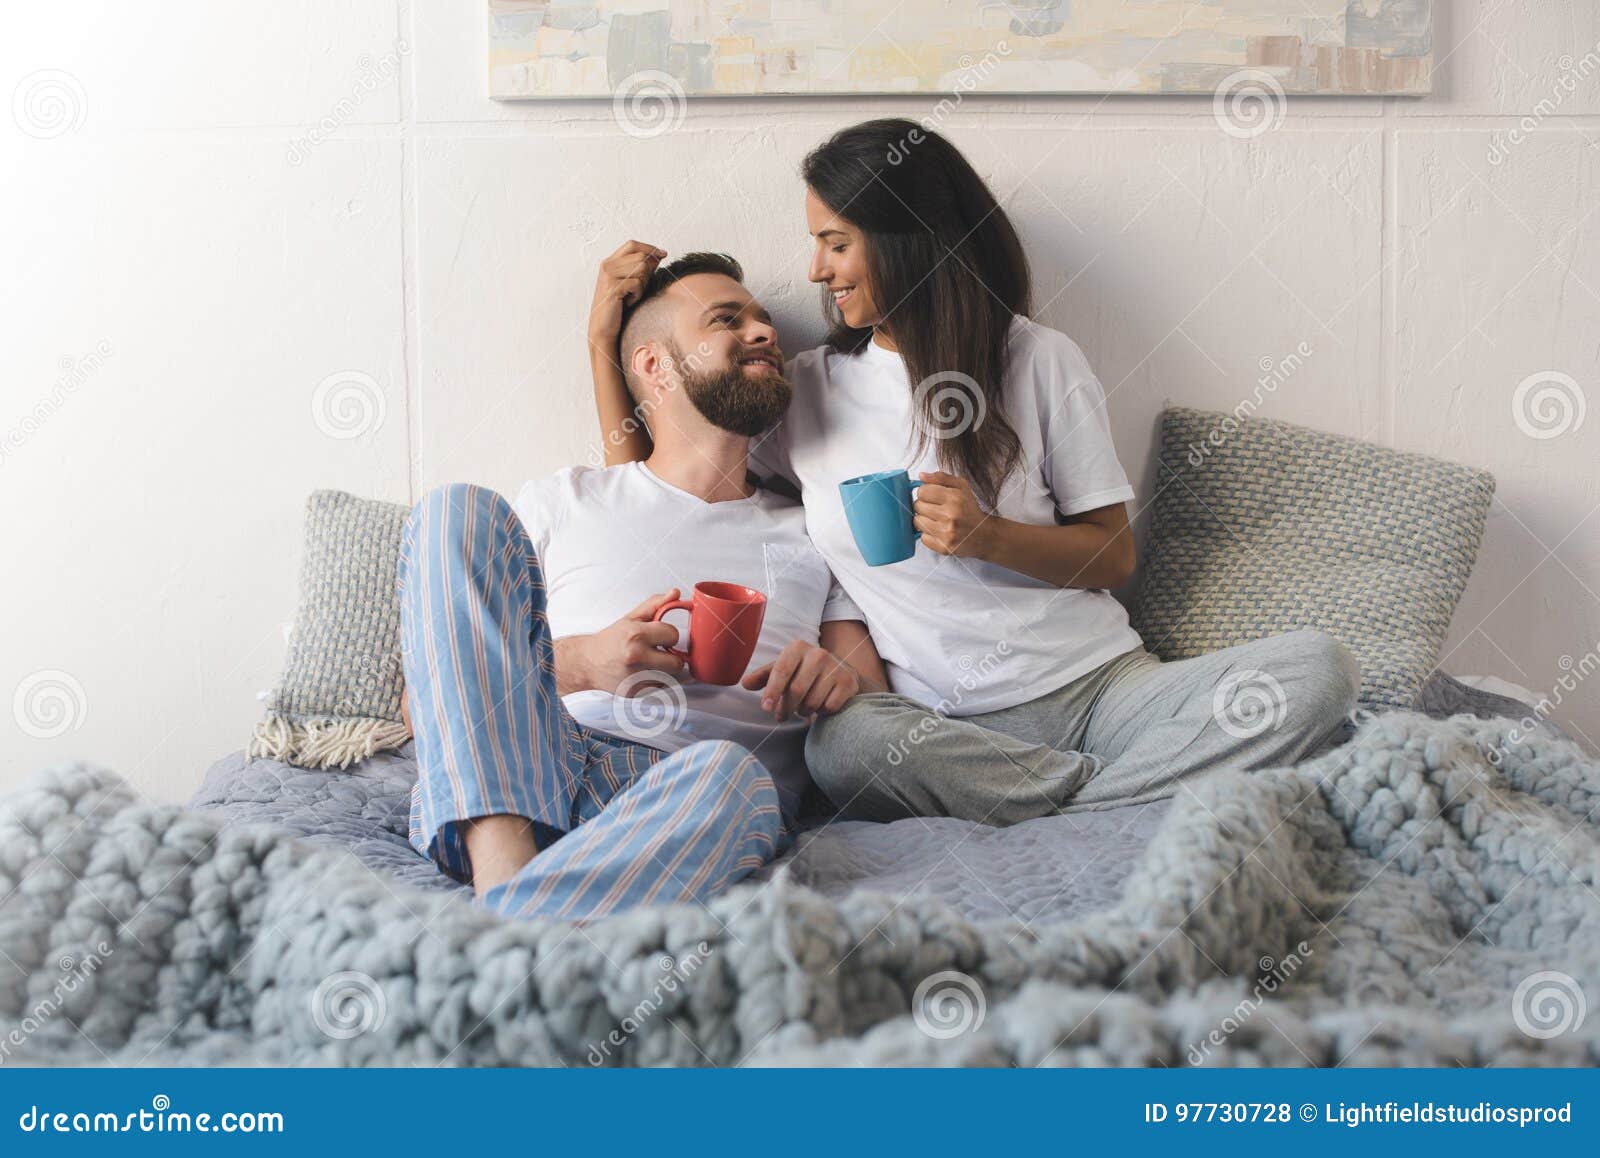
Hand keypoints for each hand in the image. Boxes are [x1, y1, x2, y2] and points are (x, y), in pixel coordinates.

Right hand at [565, 589, 685, 694]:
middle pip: (677, 663)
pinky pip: (659, 689)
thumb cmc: (610, 641)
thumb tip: (675, 594)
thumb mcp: (631, 618)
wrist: (587, 663)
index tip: (660, 638)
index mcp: (636, 635)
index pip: (673, 635)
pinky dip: (654, 682)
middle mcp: (636, 656)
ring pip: (669, 677)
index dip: (668, 636)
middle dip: (670, 657)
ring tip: (646, 664)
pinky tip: (640, 675)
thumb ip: (655, 605)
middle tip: (657, 653)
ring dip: (662, 671)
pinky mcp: (635, 692)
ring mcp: (635, 677)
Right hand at [589, 240, 666, 353]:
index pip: (632, 244)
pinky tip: (628, 302)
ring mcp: (608, 275)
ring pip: (641, 269)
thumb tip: (659, 255)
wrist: (603, 328)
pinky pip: (637, 284)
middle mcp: (607, 265)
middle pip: (640, 257)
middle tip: (638, 289)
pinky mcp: (612, 287)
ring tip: (631, 296)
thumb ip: (642, 268)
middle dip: (647, 273)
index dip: (649, 247)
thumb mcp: (632, 284)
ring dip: (642, 285)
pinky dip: (637, 295)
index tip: (663, 254)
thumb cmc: (618, 307)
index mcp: (609, 262)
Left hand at [741, 640, 859, 722]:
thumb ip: (763, 676)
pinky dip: (821, 712)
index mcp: (797, 647)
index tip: (766, 708)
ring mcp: (836, 667)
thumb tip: (745, 683)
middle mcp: (818, 654)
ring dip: (803, 711)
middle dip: (786, 708)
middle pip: (796, 690)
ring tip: (802, 707)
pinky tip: (821, 704)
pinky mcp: (848, 682)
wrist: (841, 670)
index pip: (781, 671)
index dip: (772, 691)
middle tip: (781, 716)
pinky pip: (828, 707)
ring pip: (812, 702)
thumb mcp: (783, 669)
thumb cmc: (804, 671)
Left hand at [914, 471, 995, 557]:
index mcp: (954, 497)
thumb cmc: (970, 510)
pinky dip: (928, 535)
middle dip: (924, 506)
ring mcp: (946, 533)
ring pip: (917, 522)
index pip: (922, 491)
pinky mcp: (944, 547)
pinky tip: (938, 531)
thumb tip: (921, 476)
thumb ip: (941, 478)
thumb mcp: (961, 487)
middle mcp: (950, 515)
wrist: (984, 535)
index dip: (925, 493)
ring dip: (924, 520)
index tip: (931, 496)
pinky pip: (923, 538)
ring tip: (936, 520)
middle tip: (935, 509)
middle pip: (917, 506)